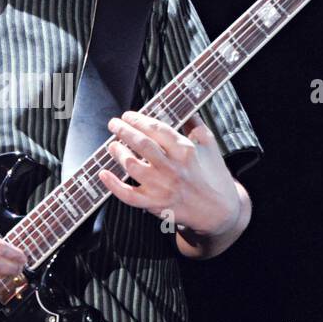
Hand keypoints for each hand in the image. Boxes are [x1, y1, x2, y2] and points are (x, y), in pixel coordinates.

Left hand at [98, 110, 243, 235]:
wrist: (218, 212)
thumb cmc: (213, 177)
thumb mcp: (210, 147)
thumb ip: (196, 125)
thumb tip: (185, 109)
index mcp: (185, 151)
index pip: (157, 129)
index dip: (139, 120)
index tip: (128, 115)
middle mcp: (172, 168)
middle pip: (141, 144)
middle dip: (124, 131)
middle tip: (114, 124)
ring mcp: (162, 187)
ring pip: (132, 166)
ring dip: (118, 152)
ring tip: (112, 145)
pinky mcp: (155, 204)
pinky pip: (128, 195)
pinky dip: (112, 184)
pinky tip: (103, 174)